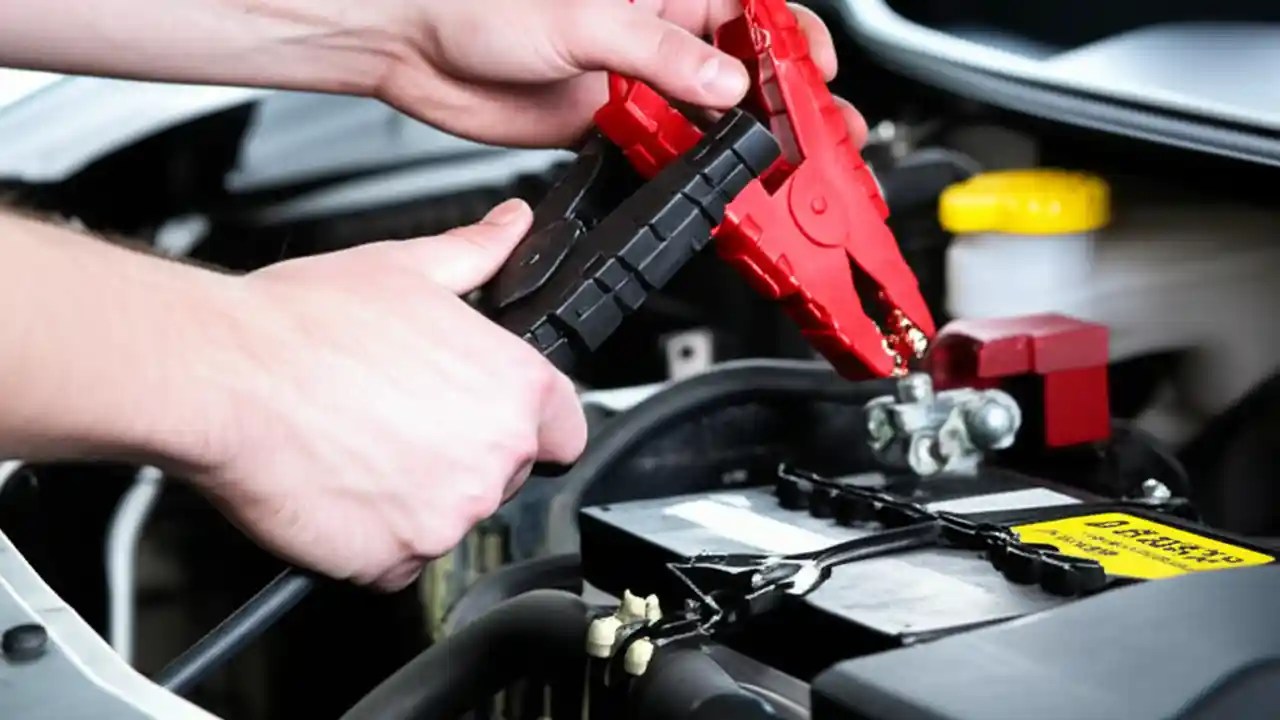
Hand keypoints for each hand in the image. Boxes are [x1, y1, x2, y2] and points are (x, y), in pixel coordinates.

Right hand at [191, 200, 584, 590]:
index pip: (564, 428)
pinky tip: (340, 485)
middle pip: (505, 472)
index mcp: (513, 386)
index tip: (489, 413)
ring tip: (359, 443)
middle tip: (399, 418)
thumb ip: (477, 254)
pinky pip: (398, 559)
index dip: (529, 421)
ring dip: (416, 495)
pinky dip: (373, 536)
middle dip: (462, 453)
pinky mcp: (394, 562)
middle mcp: (494, 456)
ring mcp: (447, 516)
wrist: (222, 376)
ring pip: (450, 516)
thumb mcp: (406, 268)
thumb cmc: (304, 324)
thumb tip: (510, 227)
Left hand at [377, 0, 866, 146]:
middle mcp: (655, 35)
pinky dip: (688, 170)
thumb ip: (657, 53)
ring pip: (706, 117)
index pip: (750, 12)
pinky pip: (663, 151)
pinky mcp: (609, 126)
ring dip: (740, 146)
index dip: (791, 44)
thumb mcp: (582, 18)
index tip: (816, 76)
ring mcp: (634, 84)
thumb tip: (721, 80)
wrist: (415, 46)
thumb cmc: (479, 0)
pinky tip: (711, 184)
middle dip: (782, 104)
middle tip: (818, 139)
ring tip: (776, 173)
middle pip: (739, 71)